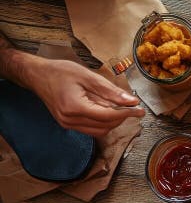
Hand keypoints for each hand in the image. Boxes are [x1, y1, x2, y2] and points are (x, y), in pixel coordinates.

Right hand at [27, 57, 143, 136]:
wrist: (37, 75)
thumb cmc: (60, 72)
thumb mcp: (88, 76)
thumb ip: (111, 91)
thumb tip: (132, 101)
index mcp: (74, 107)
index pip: (108, 116)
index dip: (126, 114)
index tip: (140, 110)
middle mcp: (70, 120)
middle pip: (105, 126)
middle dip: (121, 118)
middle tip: (131, 107)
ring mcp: (67, 124)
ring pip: (99, 131)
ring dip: (113, 122)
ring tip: (118, 107)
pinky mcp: (67, 124)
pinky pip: (91, 129)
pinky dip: (102, 122)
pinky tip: (105, 110)